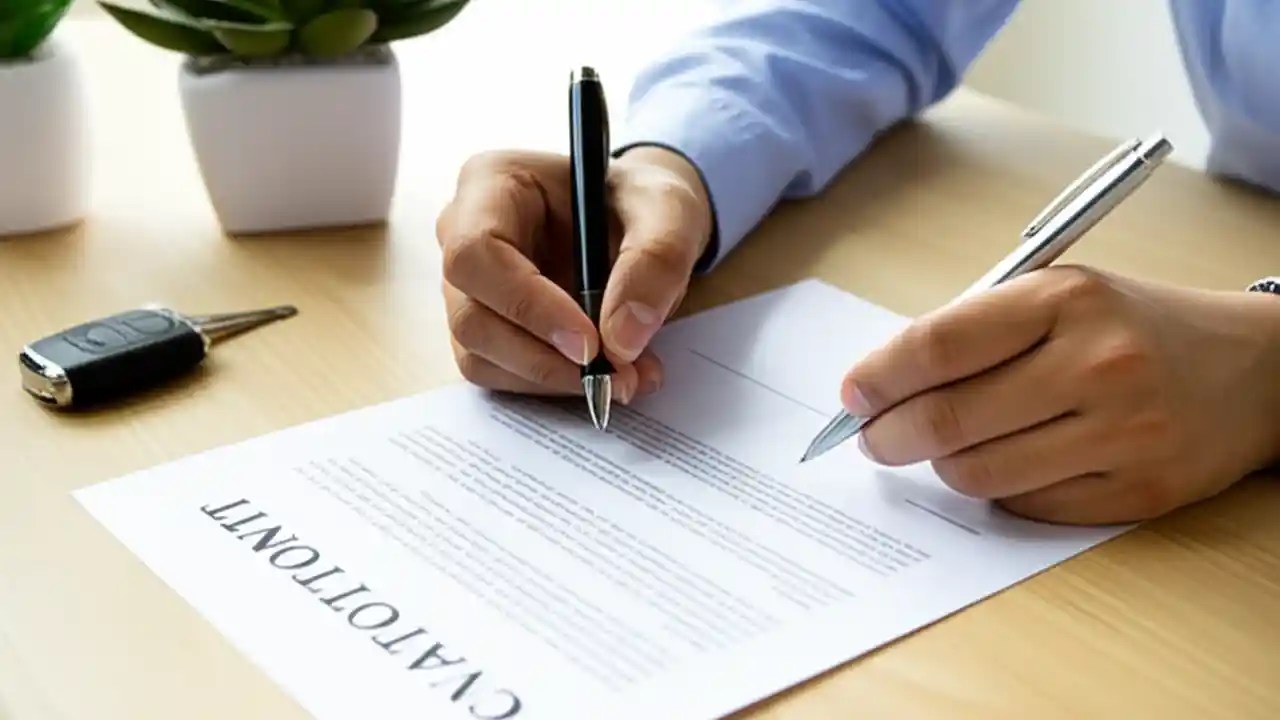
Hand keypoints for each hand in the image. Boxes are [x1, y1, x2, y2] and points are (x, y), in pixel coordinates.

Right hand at [435, 146, 711, 402]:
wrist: (640, 222)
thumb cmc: (641, 201)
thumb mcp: (669, 211)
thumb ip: (656, 261)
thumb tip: (621, 340)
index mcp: (490, 184)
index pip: (476, 254)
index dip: (527, 306)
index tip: (590, 343)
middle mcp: (461, 235)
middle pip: (471, 317)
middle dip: (543, 358)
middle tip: (615, 375)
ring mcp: (468, 288)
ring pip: (480, 356)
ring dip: (552, 379)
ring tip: (627, 375)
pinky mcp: (487, 328)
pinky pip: (500, 374)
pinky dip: (554, 385)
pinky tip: (609, 373)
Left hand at [842, 266, 1279, 524]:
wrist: (1252, 370)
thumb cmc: (1132, 326)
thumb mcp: (1059, 295)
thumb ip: (975, 331)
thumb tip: (881, 383)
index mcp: (1067, 300)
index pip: (938, 346)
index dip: (878, 377)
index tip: (853, 394)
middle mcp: (1098, 365)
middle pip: (948, 420)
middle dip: (888, 434)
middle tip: (873, 437)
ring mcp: (1123, 434)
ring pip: (979, 474)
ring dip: (942, 465)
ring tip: (944, 446)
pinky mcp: (1139, 490)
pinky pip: (1026, 506)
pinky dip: (998, 491)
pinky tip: (1008, 464)